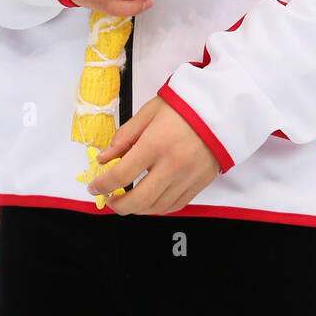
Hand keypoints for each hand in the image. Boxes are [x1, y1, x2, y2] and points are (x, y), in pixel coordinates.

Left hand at [87, 96, 220, 214]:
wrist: (221, 108)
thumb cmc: (184, 106)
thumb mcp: (149, 112)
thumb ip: (124, 137)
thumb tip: (104, 158)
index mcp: (156, 144)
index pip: (121, 175)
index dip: (102, 185)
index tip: (94, 186)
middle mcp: (172, 165)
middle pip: (138, 200)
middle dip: (118, 205)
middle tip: (109, 199)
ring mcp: (188, 177)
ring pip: (156, 207)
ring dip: (137, 209)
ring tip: (127, 200)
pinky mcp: (200, 183)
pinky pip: (175, 205)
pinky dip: (158, 207)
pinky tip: (149, 200)